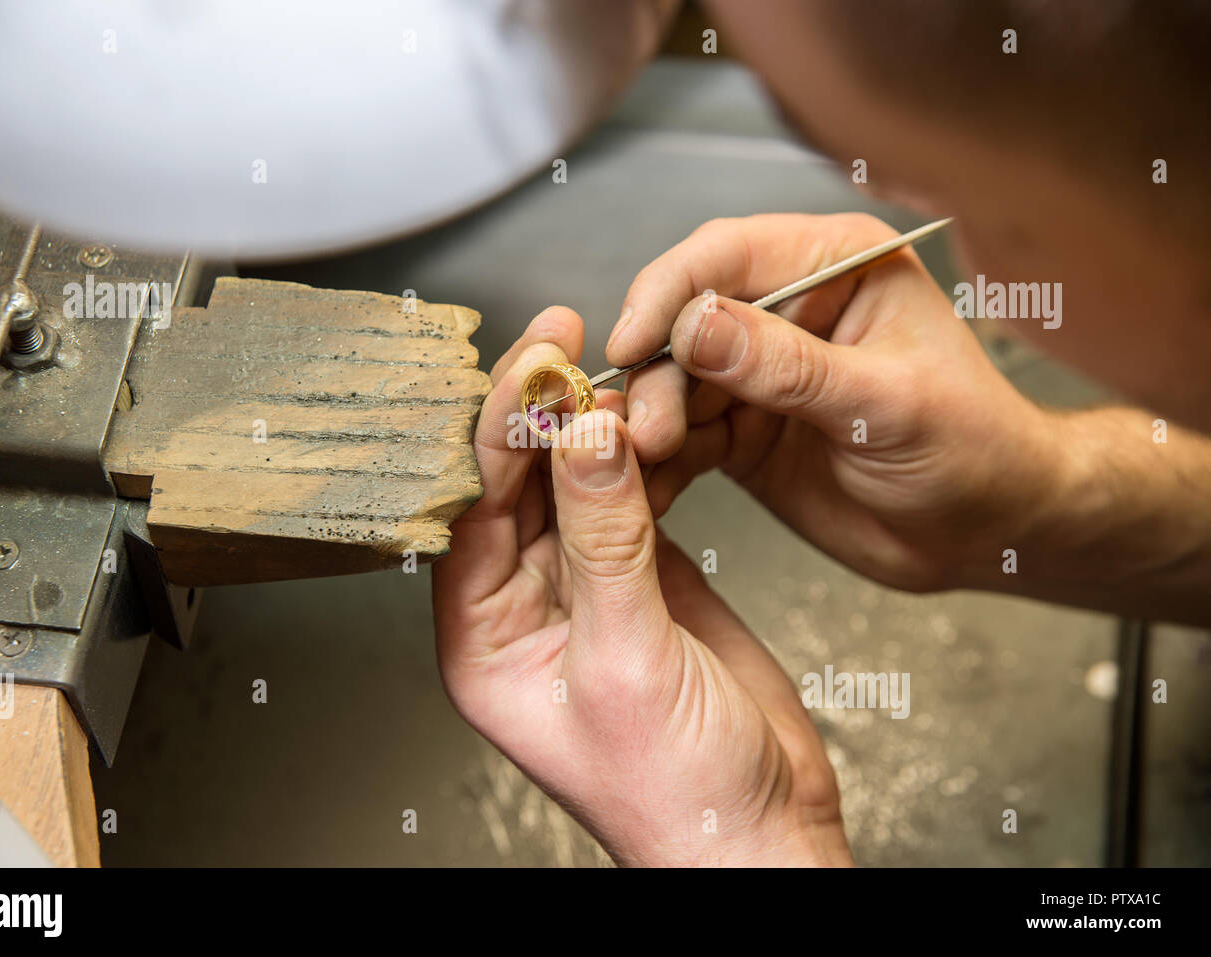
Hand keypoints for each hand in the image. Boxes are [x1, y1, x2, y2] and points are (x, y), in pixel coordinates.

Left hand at [433, 307, 850, 866]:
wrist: (762, 833)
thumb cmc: (677, 792)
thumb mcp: (628, 659)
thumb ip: (604, 540)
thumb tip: (579, 432)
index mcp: (484, 640)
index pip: (473, 510)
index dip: (497, 430)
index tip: (530, 358)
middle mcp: (524, 609)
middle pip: (516, 487)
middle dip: (538, 410)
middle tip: (563, 336)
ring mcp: (585, 589)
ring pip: (574, 484)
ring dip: (593, 425)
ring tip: (614, 364)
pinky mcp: (643, 579)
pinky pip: (629, 499)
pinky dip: (643, 456)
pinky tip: (652, 415)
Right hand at [607, 212, 1064, 592]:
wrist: (986, 533)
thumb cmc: (974, 449)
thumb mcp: (887, 403)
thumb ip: (791, 367)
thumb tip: (695, 325)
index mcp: (834, 266)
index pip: (727, 256)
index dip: (669, 294)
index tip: (631, 344)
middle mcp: (787, 309)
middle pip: (684, 321)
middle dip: (656, 376)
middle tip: (644, 431)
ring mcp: (759, 373)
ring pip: (674, 382)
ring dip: (650, 421)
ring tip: (641, 465)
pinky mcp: (742, 430)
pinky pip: (683, 438)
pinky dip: (661, 465)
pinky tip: (650, 490)